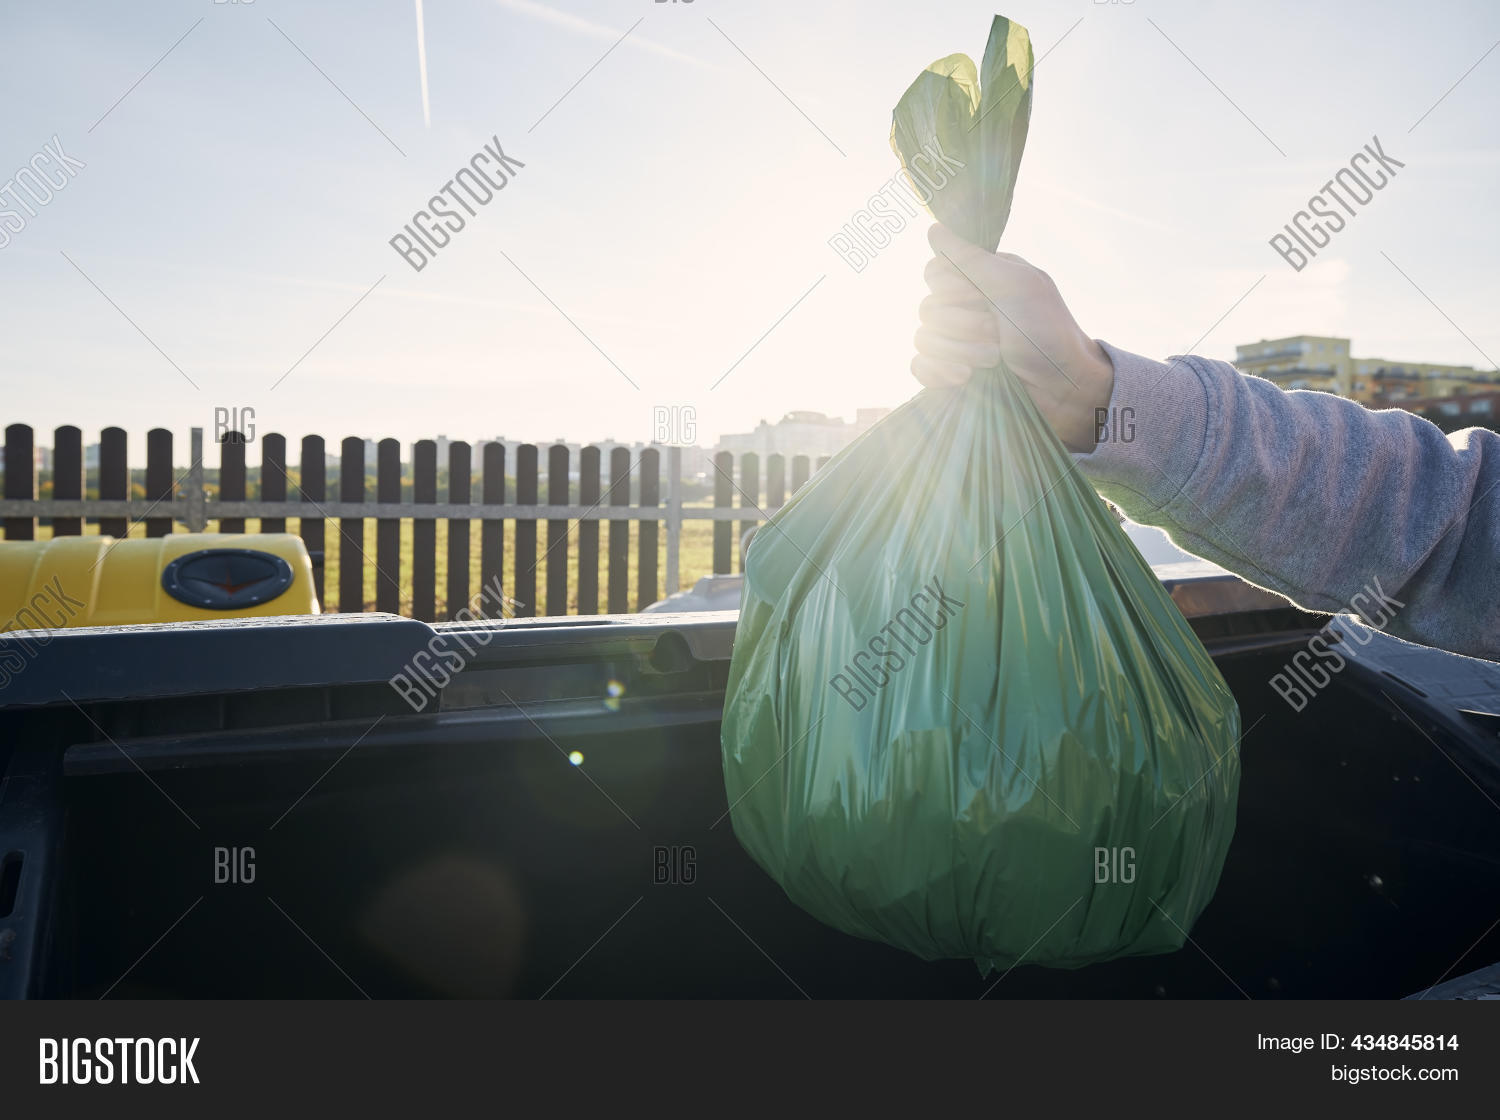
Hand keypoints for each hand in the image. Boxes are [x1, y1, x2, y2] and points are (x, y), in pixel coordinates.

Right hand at [914, 223, 1115, 452]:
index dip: (950, 288)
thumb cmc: (1046, 331)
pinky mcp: (949, 374)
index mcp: (979, 281)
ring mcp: (955, 343)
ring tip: (993, 361)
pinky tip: (965, 378)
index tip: (978, 296)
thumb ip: (970, 258)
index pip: (934, 272)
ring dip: (960, 350)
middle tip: (996, 333)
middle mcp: (964, 309)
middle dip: (962, 324)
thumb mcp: (1013, 285)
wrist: (1062, 387)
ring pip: (922, 338)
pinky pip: (919, 367)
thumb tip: (933, 228)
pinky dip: (939, 372)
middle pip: (927, 308)